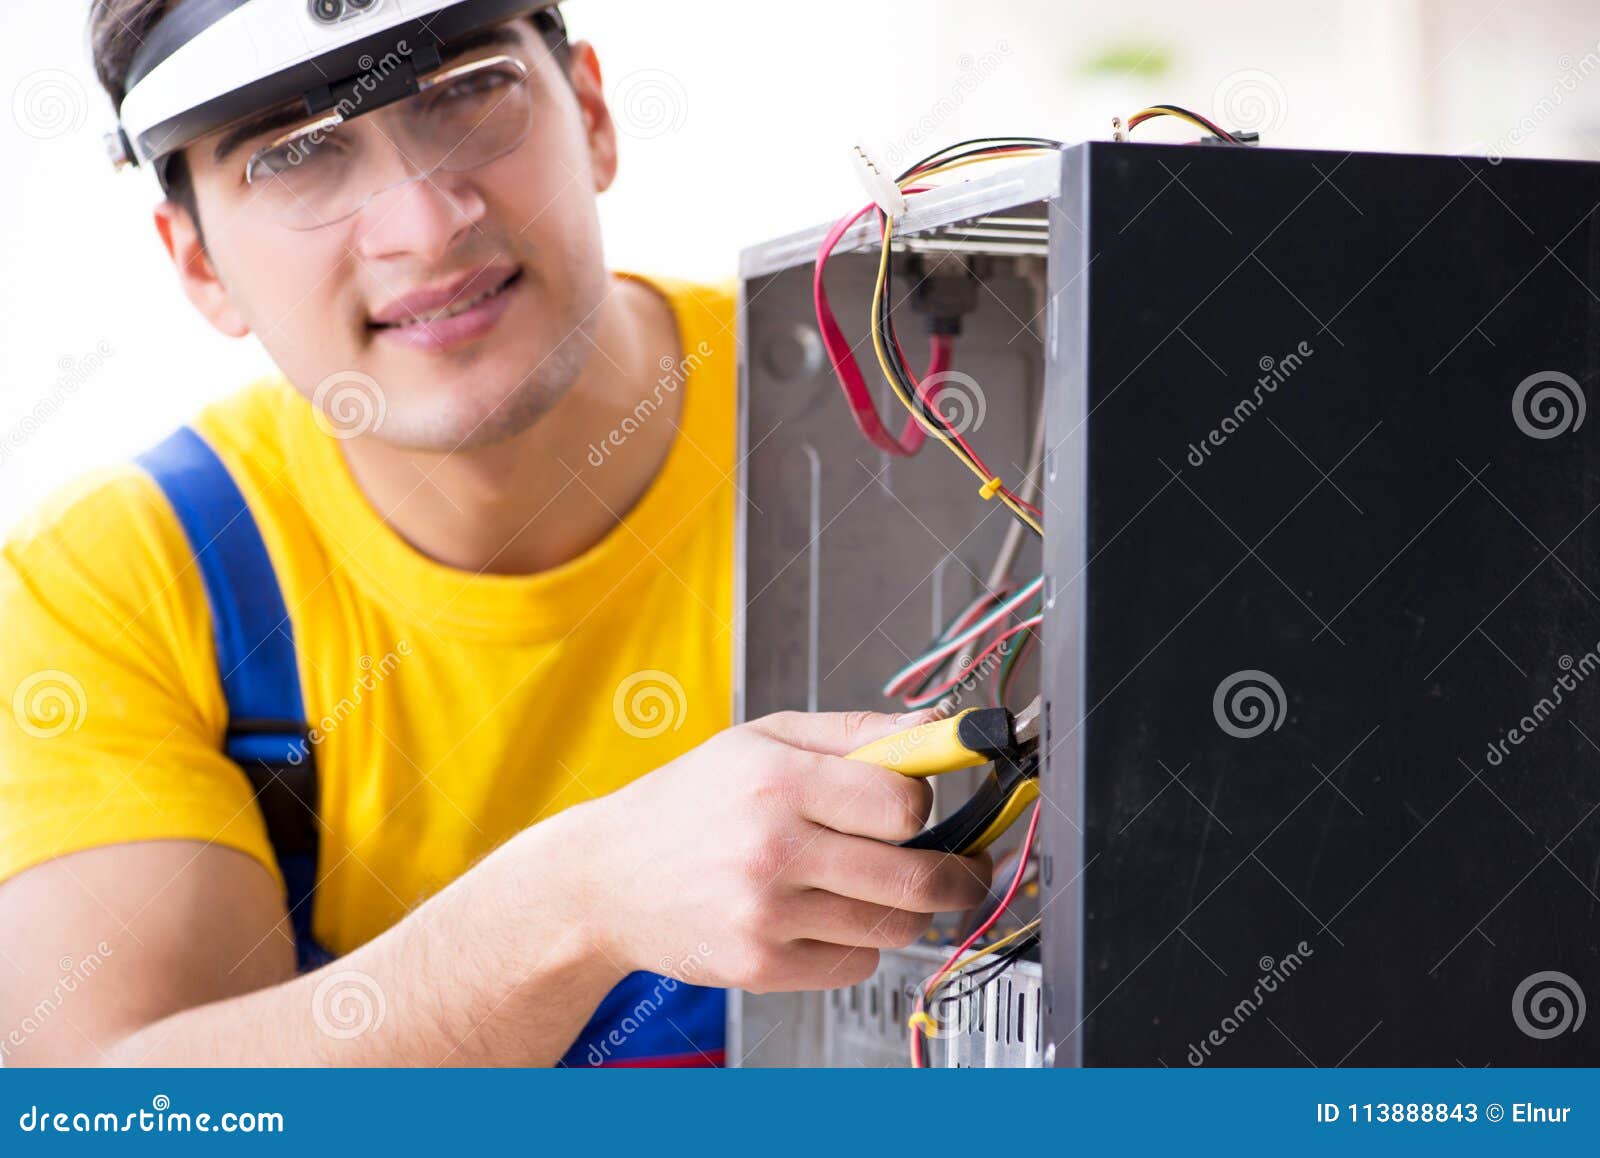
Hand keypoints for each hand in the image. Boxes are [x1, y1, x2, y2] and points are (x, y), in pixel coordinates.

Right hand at [574, 710, 992, 992]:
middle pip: (917, 878)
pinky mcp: (761, 966)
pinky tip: (828, 916)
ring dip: (907, 909)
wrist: (607, 878)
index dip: (923, 805)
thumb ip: (854, 731)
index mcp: (778, 779)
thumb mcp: (762, 739)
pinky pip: (855, 965)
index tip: (915, 805)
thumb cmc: (690, 802)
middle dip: (957, 874)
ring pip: (894, 926)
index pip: (903, 804)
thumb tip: (936, 728)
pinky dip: (859, 944)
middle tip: (962, 866)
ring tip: (881, 885)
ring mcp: (767, 914)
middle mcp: (772, 847)